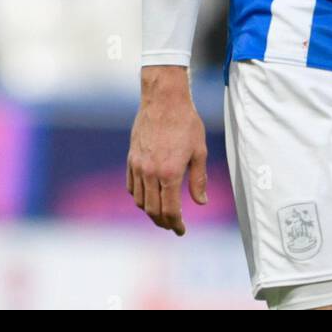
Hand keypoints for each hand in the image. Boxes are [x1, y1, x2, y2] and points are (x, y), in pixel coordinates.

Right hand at [127, 66, 207, 234]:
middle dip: (163, 222)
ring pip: (140, 201)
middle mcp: (150, 173)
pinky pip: (131, 186)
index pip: (170, 210)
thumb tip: (201, 202)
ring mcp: (138, 166)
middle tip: (173, 226)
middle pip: (153, 210)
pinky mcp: (131, 159)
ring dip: (150, 212)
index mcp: (170, 173)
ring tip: (162, 214)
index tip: (182, 230)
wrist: (164, 100)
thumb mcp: (199, 151)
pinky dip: (139, 197)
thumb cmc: (186, 123)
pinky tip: (149, 197)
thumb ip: (198, 179)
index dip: (176, 224)